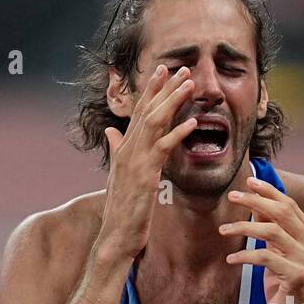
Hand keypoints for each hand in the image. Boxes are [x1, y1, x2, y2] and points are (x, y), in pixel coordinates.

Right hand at [97, 64, 199, 259]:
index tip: (163, 71)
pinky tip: (192, 123)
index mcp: (124, 149)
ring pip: (155, 122)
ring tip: (189, 84)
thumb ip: (116, 150)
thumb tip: (111, 131)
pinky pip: (163, 149)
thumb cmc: (122, 209)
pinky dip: (178, 134)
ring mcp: (135, 161)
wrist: (116, 236)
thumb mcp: (119, 175)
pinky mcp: (146, 176)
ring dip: (173, 101)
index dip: (151, 91)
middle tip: (182, 68)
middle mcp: (127, 150)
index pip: (139, 113)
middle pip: (148, 111)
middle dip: (164, 88)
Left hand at [220, 177, 303, 303]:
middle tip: (232, 197)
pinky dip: (244, 256)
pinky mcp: (297, 277)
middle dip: (255, 201)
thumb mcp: (277, 256)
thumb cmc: (282, 291)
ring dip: (244, 227)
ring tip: (223, 230)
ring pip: (272, 231)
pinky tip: (231, 260)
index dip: (270, 192)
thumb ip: (273, 232)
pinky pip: (266, 257)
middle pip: (283, 213)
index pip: (291, 206)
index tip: (249, 182)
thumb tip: (256, 205)